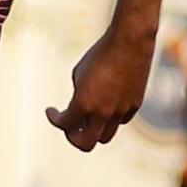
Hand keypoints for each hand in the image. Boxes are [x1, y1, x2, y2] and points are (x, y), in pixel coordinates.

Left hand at [51, 26, 157, 150]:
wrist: (130, 42)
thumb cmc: (100, 53)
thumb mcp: (79, 73)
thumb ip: (78, 97)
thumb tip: (79, 109)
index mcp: (84, 103)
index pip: (64, 124)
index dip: (54, 118)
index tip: (51, 111)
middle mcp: (103, 112)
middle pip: (86, 144)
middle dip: (74, 137)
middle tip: (69, 126)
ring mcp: (121, 111)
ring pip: (105, 137)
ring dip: (94, 131)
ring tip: (88, 119)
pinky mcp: (135, 105)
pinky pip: (120, 121)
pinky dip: (110, 119)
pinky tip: (106, 104)